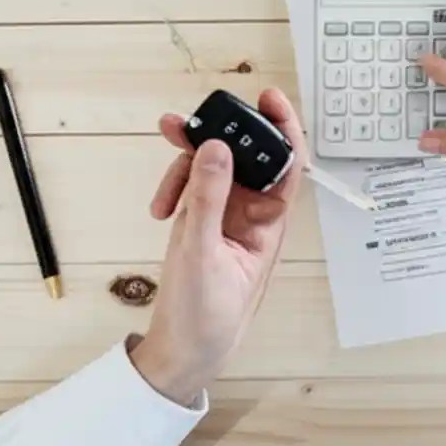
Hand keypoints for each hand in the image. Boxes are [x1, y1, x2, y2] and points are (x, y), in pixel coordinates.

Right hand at [130, 88, 305, 405]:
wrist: (184, 349)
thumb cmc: (208, 314)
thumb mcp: (203, 254)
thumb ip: (208, 199)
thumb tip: (217, 148)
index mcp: (269, 221)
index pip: (285, 162)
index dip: (282, 126)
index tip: (268, 96)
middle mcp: (251, 211)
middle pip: (241, 156)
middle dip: (215, 135)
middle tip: (180, 125)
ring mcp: (225, 213)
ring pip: (211, 167)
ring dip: (185, 165)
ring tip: (161, 190)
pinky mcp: (200, 218)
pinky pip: (191, 185)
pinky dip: (173, 188)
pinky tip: (159, 208)